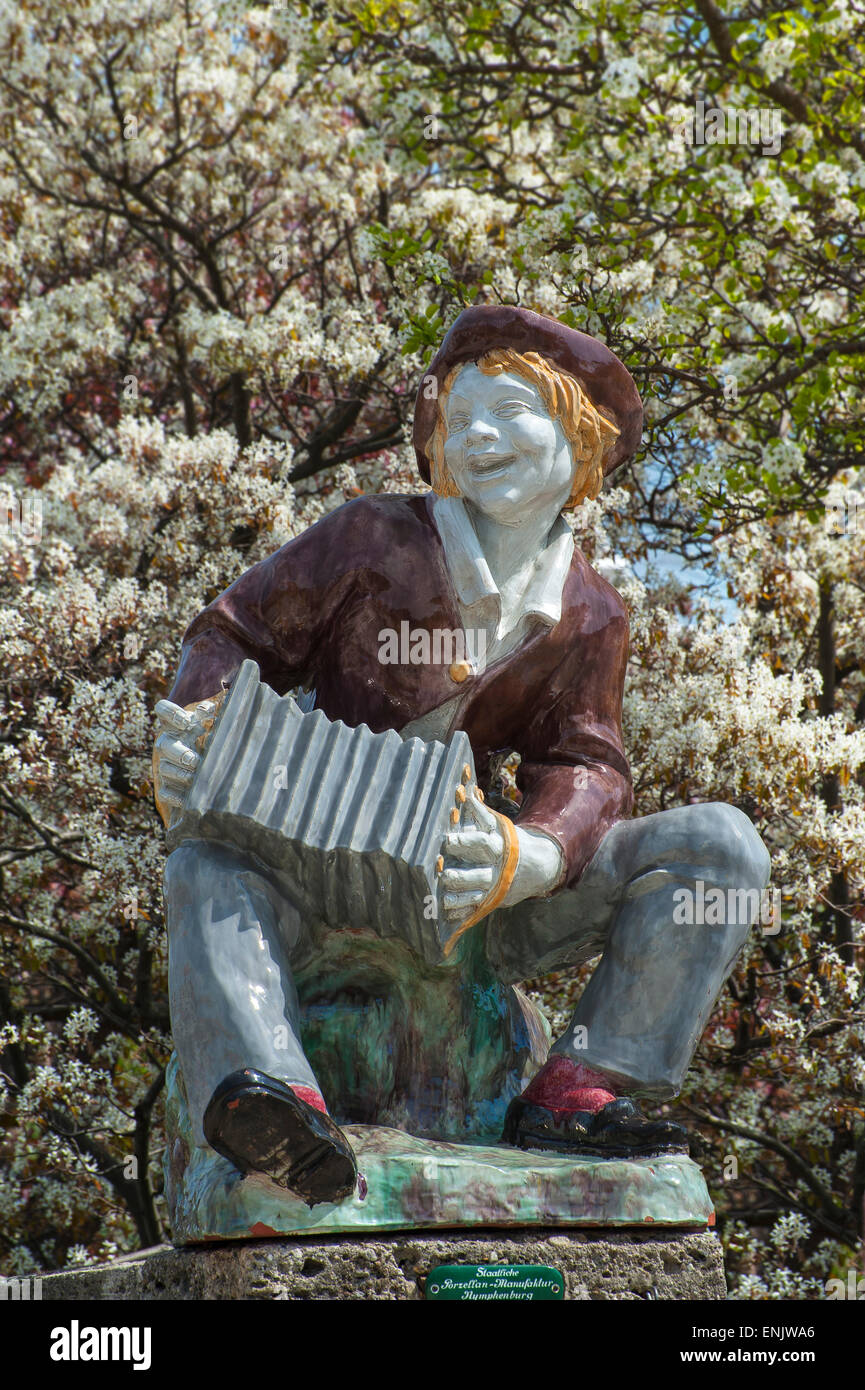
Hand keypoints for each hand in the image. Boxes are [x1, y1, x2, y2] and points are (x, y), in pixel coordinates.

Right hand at [152, 693, 222, 827]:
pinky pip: (165, 792)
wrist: (211, 773)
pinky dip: (175, 796)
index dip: (171, 713)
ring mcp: (165, 765)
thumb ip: (217, 715)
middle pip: (164, 744)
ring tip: (194, 779)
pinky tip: (187, 799)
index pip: (163, 709)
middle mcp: (168, 743)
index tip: (186, 721)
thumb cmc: (215, 742)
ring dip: (179, 774)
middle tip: (193, 760)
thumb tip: (217, 707)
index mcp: (178, 724)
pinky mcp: (167, 788)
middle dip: (178, 753)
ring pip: (164, 769)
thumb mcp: (218, 726)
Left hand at [440, 788, 563, 921]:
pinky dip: (464, 912)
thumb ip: (480, 813)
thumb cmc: (508, 841)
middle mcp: (497, 869)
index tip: (447, 839)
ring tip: (444, 899)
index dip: (465, 841)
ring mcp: (496, 887)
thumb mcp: (498, 826)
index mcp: (498, 847)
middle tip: (443, 873)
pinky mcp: (493, 900)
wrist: (537, 866)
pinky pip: (477, 909)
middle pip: (478, 874)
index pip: (481, 842)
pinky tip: (449, 914)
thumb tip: (465, 791)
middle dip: (461, 876)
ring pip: (477, 895)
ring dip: (460, 898)